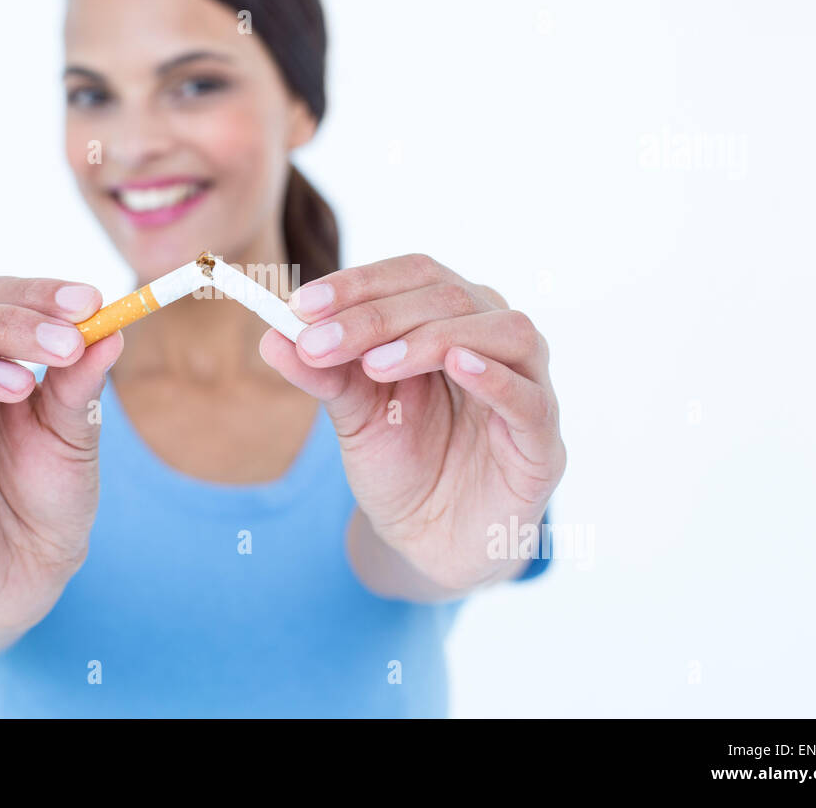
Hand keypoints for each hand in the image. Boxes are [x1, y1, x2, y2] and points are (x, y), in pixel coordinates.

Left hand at [260, 254, 565, 592]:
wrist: (430, 541)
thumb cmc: (402, 464)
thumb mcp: (353, 415)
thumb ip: (323, 374)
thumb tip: (272, 335)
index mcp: (451, 319)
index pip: (413, 274)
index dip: (359, 283)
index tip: (301, 305)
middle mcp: (495, 340)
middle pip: (450, 296)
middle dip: (377, 316)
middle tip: (320, 342)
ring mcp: (530, 387)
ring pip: (504, 330)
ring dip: (433, 337)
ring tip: (377, 362)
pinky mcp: (544, 446)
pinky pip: (531, 399)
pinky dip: (496, 377)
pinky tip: (456, 366)